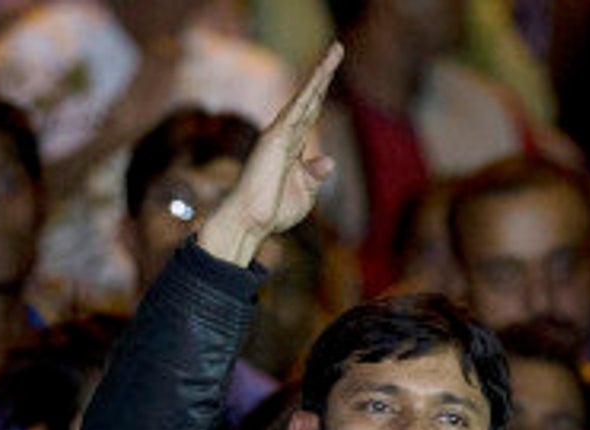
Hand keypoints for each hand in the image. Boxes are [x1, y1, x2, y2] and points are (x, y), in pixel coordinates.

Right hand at [199, 43, 341, 265]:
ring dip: (319, 77)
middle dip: (324, 74)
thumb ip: (316, 175)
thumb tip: (329, 161)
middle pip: (310, 98)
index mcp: (294, 146)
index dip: (321, 91)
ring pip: (303, 99)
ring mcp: (279, 136)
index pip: (311, 112)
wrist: (252, 222)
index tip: (331, 69)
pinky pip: (293, 115)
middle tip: (338, 48)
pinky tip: (318, 80)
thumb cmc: (275, 211)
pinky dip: (305, 97)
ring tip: (334, 54)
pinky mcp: (273, 142)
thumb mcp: (306, 193)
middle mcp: (286, 135)